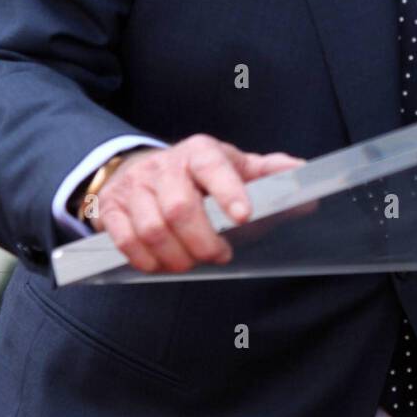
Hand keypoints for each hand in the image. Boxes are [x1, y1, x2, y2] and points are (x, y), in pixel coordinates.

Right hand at [90, 135, 303, 273]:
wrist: (141, 168)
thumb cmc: (200, 175)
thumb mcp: (237, 167)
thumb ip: (271, 173)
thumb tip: (304, 176)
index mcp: (200, 153)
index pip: (212, 166)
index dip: (228, 190)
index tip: (244, 216)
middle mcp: (165, 166)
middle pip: (179, 207)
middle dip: (202, 241)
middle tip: (219, 255)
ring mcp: (135, 188)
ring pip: (151, 228)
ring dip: (176, 256)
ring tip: (192, 263)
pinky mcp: (112, 210)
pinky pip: (125, 241)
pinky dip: (145, 260)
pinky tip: (162, 264)